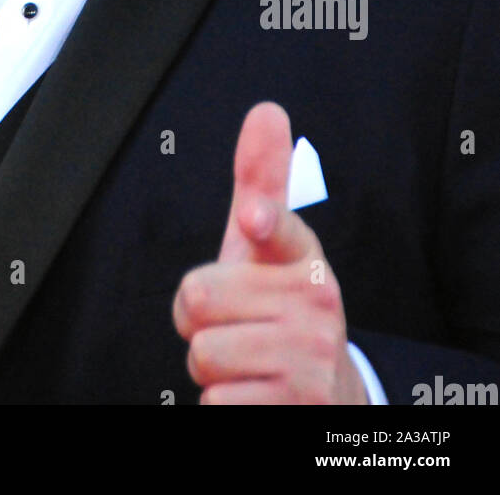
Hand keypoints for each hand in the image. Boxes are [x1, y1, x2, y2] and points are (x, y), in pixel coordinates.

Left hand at [172, 101, 366, 403]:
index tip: (254, 218)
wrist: (323, 400)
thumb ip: (262, 182)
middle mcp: (317, 307)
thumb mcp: (268, 249)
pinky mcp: (296, 411)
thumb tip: (267, 110)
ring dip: (210, 369)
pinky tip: (253, 400)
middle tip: (234, 328)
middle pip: (196, 296)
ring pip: (201, 353)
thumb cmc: (279, 313)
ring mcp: (311, 362)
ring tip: (245, 366)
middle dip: (198, 321)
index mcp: (306, 260)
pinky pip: (214, 403)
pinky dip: (221, 407)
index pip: (284, 232)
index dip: (264, 224)